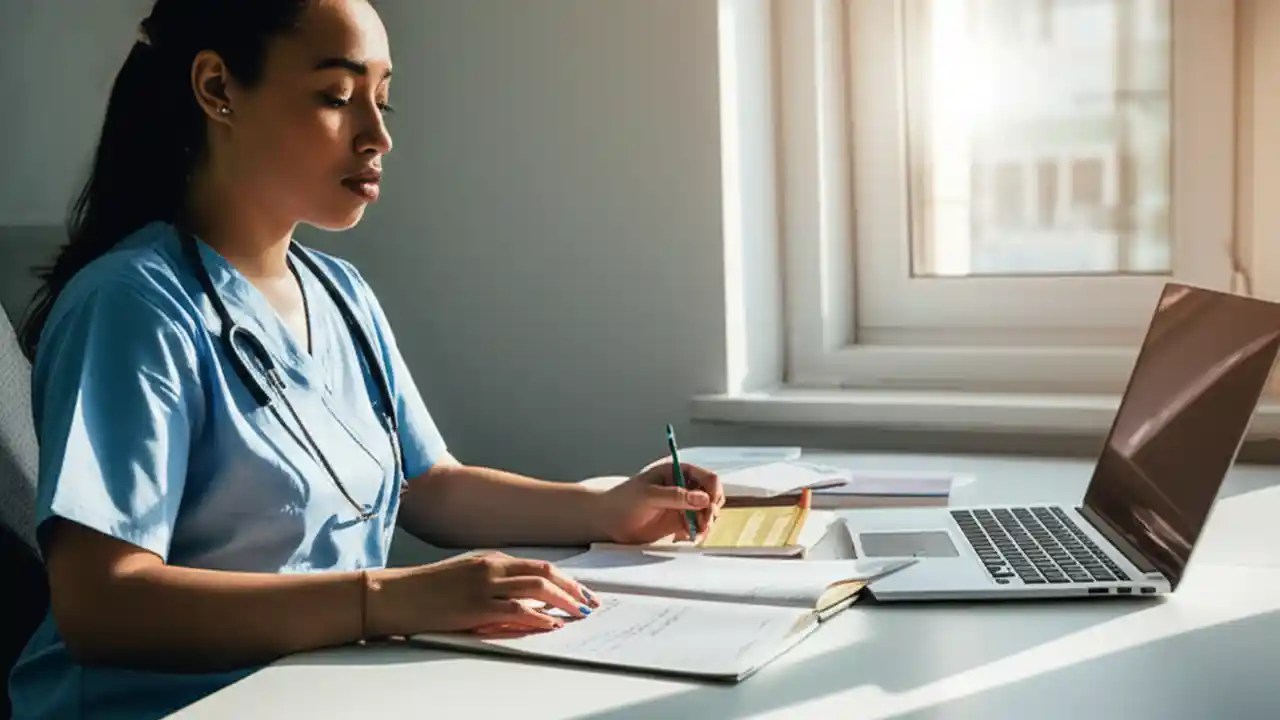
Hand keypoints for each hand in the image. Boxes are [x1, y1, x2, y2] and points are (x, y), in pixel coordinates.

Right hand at [365, 551, 600, 636]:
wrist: (394, 595)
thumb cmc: (427, 590)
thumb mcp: (466, 578)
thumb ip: (495, 583)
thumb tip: (526, 602)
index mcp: (491, 559)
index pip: (539, 565)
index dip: (565, 579)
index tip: (581, 592)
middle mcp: (492, 567)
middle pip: (545, 573)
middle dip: (573, 588)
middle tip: (590, 603)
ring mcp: (484, 585)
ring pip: (536, 587)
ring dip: (563, 601)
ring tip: (578, 614)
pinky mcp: (474, 606)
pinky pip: (516, 609)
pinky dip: (538, 617)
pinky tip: (550, 625)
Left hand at [595, 462, 724, 543]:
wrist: (608, 520)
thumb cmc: (623, 500)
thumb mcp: (648, 495)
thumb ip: (675, 496)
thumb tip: (703, 498)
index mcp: (677, 472)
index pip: (707, 478)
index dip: (713, 491)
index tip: (710, 506)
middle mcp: (683, 487)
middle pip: (712, 496)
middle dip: (712, 509)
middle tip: (704, 522)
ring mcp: (682, 505)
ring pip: (707, 513)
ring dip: (707, 523)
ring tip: (697, 532)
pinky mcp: (679, 522)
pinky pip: (698, 526)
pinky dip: (699, 532)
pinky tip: (690, 537)